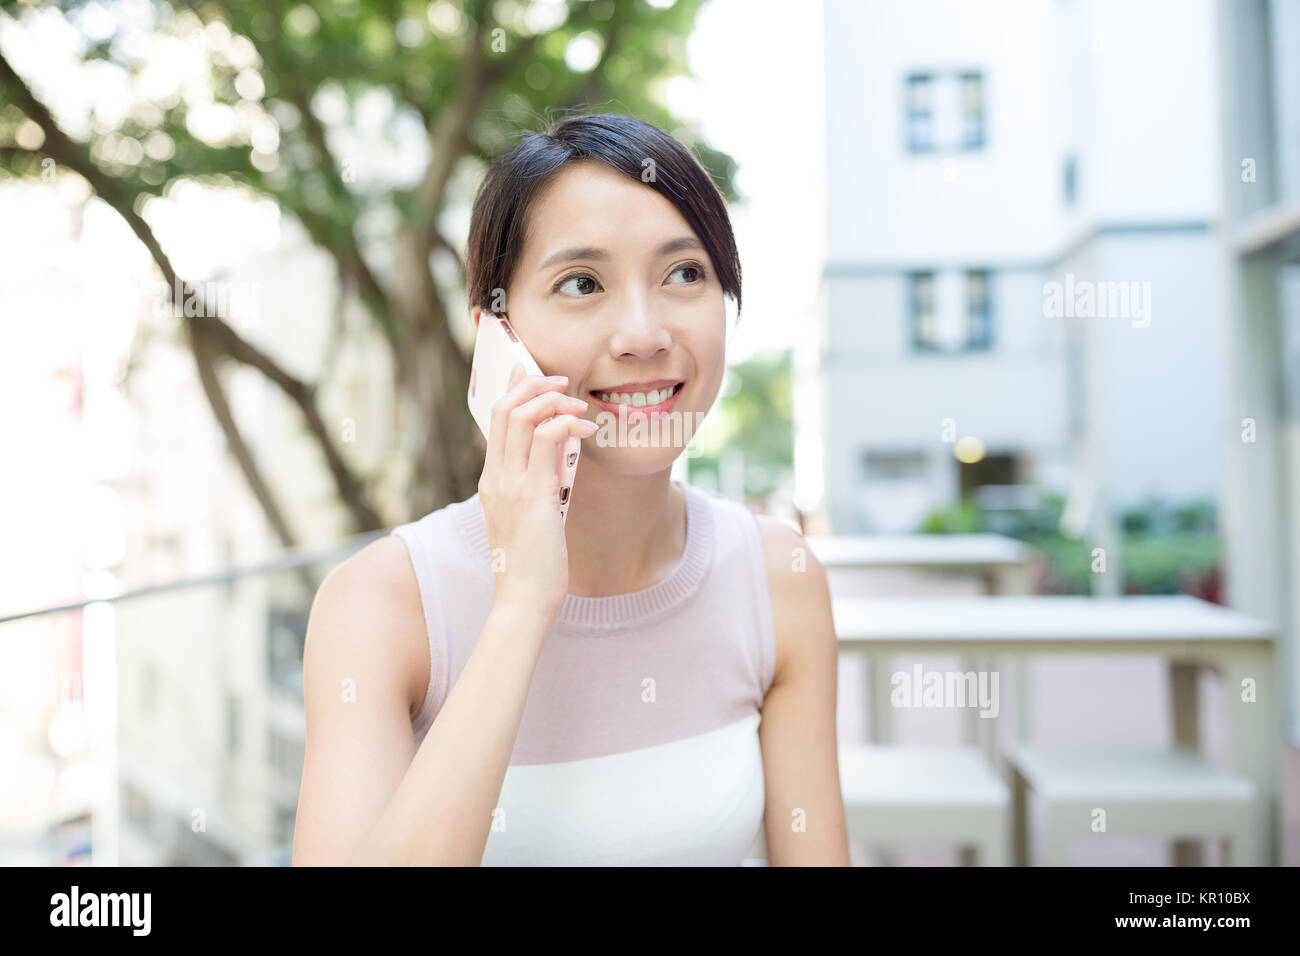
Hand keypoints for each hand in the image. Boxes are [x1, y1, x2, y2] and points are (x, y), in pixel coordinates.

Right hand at [477, 363, 597, 617]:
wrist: (524, 598)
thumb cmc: (533, 563)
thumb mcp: (531, 516)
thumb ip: (539, 485)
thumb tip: (562, 455)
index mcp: (491, 482)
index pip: (495, 420)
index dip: (513, 390)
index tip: (531, 373)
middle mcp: (495, 477)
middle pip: (505, 408)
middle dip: (535, 384)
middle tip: (563, 381)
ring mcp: (511, 484)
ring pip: (523, 416)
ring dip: (554, 399)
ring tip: (578, 404)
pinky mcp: (534, 494)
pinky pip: (548, 439)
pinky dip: (568, 423)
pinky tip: (587, 429)